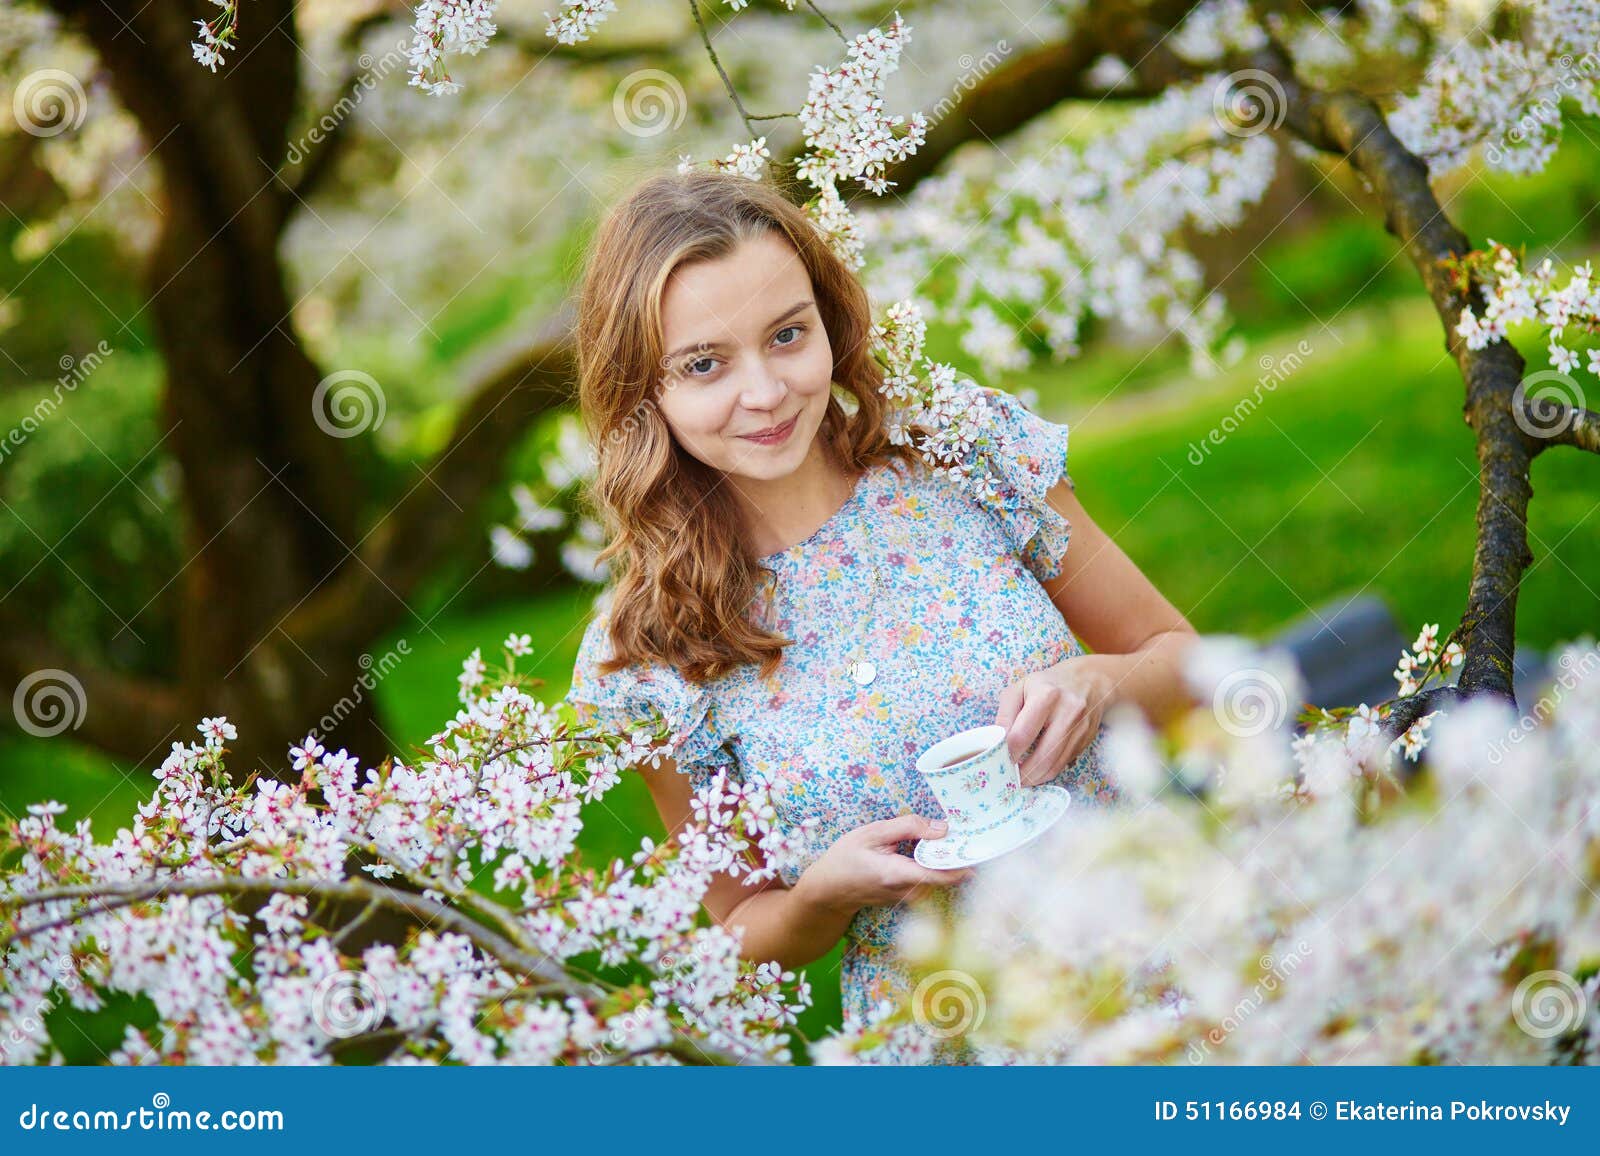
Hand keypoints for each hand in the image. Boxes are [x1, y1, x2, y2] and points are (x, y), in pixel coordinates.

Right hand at [797, 815, 974, 912]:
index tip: (982, 844)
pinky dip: (935, 864)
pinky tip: (931, 848)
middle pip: (947, 874)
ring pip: (941, 877)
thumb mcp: (872, 833)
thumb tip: (942, 827)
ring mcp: (910, 899)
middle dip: (959, 852)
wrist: (828, 891)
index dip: (966, 860)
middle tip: (970, 828)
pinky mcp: (910, 898)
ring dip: (947, 857)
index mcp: (899, 874)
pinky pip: (931, 880)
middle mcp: (909, 892)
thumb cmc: (845, 859)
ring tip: (951, 835)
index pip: (944, 875)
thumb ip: (908, 827)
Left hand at [994, 657, 1111, 785]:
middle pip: (1042, 757)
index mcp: (1047, 696)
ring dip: (1035, 778)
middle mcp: (1069, 713)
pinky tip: (1035, 770)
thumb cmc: (1048, 684)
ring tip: (1019, 780)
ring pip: (1055, 765)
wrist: (1090, 680)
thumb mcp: (1020, 688)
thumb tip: (997, 743)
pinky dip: (1047, 772)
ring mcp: (1081, 729)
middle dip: (1023, 774)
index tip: (996, 761)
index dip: (1007, 753)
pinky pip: (1064, 763)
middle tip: (1007, 780)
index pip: (1022, 735)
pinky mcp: (1087, 740)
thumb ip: (1005, 714)